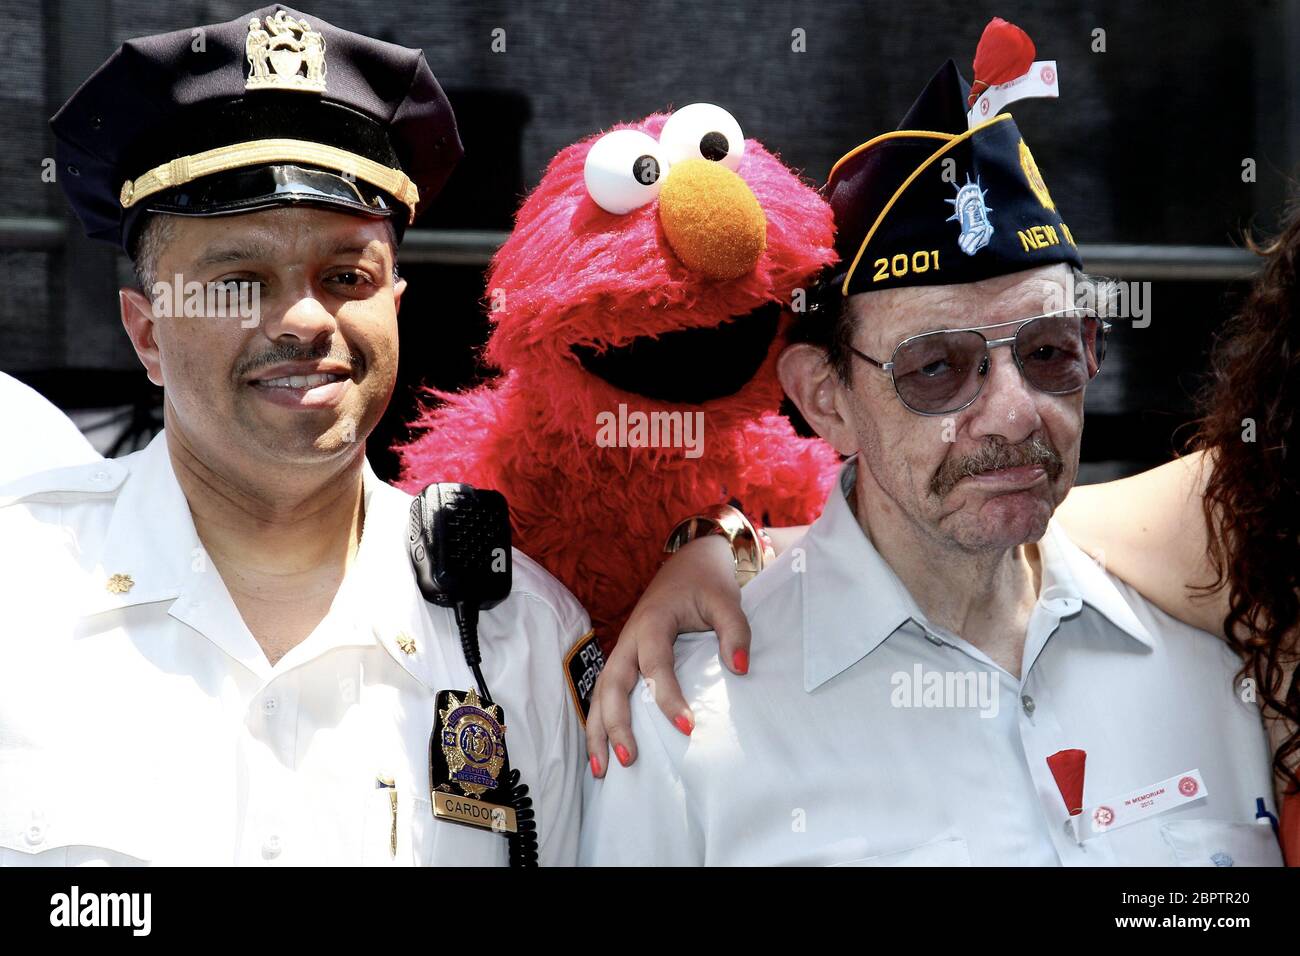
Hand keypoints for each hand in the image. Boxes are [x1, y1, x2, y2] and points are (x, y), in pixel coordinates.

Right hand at [586, 535, 751, 775]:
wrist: (688, 565)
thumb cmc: (707, 584)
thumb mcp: (727, 601)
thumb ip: (735, 631)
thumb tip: (740, 669)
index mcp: (653, 622)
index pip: (656, 664)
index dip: (667, 696)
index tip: (687, 727)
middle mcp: (630, 638)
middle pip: (612, 683)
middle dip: (615, 723)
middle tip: (628, 760)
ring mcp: (623, 649)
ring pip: (600, 692)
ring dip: (597, 730)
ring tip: (601, 770)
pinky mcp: (625, 659)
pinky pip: (606, 692)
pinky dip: (600, 721)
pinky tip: (602, 750)